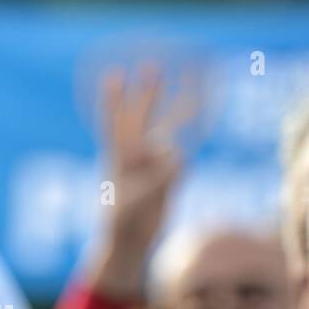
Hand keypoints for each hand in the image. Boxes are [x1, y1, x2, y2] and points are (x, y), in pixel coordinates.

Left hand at [89, 64, 197, 300]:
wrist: (130, 243)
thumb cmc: (124, 224)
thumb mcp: (138, 202)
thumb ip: (159, 179)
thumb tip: (180, 157)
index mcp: (119, 159)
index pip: (116, 123)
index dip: (114, 100)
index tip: (113, 75)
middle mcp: (135, 156)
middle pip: (143, 117)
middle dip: (149, 92)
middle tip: (154, 65)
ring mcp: (152, 164)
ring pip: (168, 131)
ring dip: (179, 110)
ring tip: (194, 83)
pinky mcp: (168, 176)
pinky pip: (180, 157)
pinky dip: (185, 151)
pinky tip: (184, 157)